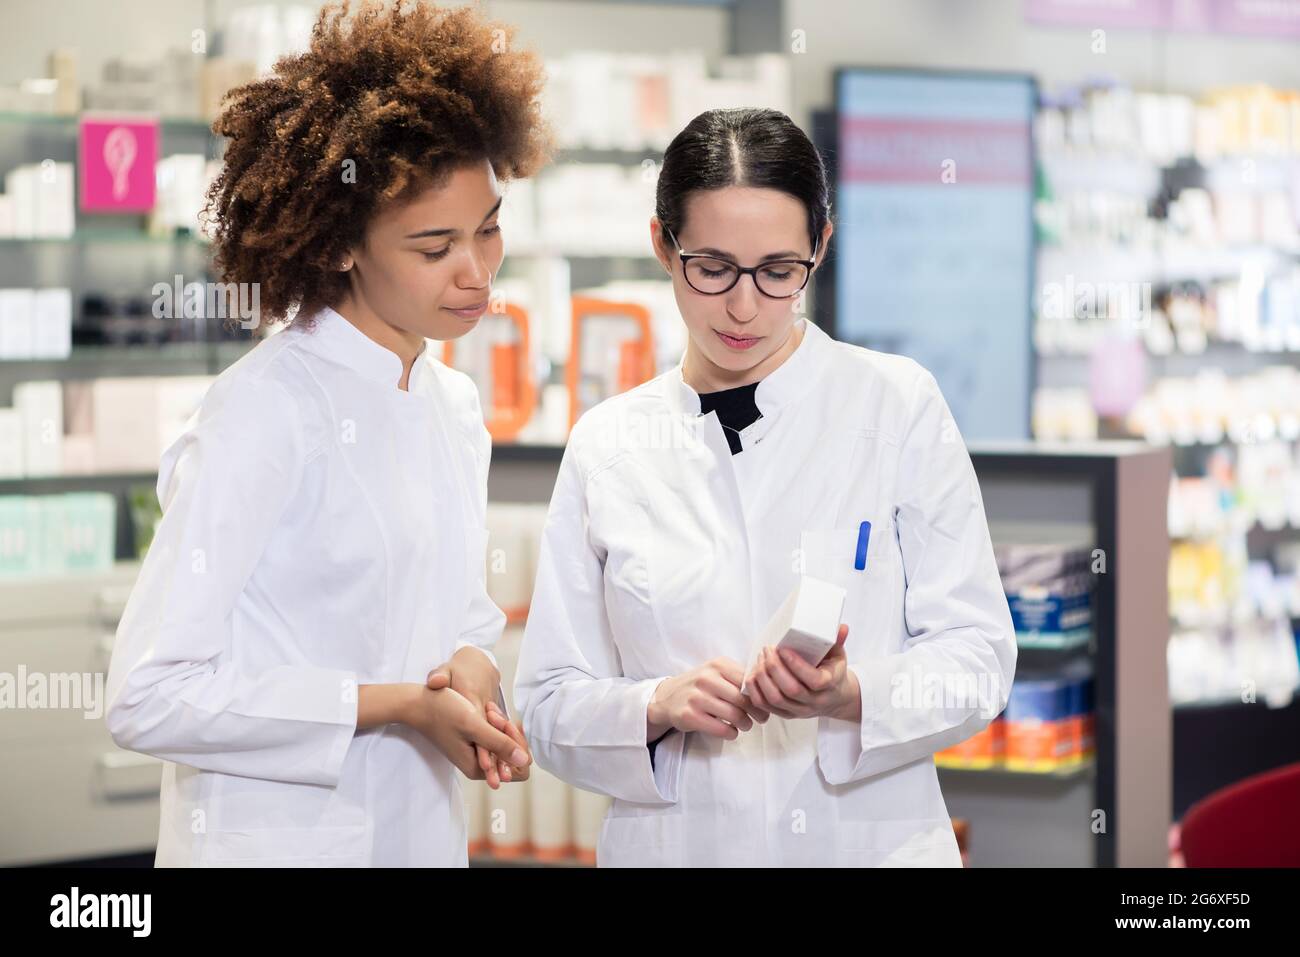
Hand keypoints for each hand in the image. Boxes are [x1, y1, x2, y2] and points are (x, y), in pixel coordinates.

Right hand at [402, 684, 529, 780]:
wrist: (419, 703)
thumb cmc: (442, 711)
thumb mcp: (473, 725)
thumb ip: (499, 744)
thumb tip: (525, 762)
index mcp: (479, 768)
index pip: (519, 767)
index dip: (517, 745)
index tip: (502, 724)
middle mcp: (480, 766)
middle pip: (515, 755)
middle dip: (509, 731)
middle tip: (491, 713)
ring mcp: (478, 755)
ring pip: (507, 741)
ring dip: (501, 723)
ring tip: (487, 709)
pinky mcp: (475, 743)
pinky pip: (498, 735)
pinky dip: (495, 721)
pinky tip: (486, 710)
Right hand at [647, 657, 769, 741]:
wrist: (668, 697)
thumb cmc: (700, 686)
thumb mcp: (716, 672)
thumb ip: (738, 677)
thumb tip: (767, 690)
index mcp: (718, 665)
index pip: (749, 682)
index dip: (760, 696)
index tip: (766, 704)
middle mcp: (706, 679)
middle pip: (743, 700)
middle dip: (757, 712)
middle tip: (761, 719)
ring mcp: (696, 697)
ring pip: (734, 716)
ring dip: (745, 724)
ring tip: (746, 725)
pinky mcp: (690, 716)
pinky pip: (722, 729)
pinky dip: (732, 733)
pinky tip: (732, 731)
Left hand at [744, 625, 860, 720]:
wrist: (835, 698)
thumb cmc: (833, 672)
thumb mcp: (839, 655)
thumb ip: (838, 641)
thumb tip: (841, 627)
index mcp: (830, 685)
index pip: (814, 680)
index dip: (796, 665)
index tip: (782, 649)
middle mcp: (815, 701)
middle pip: (791, 690)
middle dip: (774, 668)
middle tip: (767, 650)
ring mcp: (800, 710)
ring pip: (775, 699)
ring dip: (763, 678)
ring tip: (760, 659)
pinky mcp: (787, 714)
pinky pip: (765, 706)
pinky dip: (755, 690)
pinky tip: (754, 674)